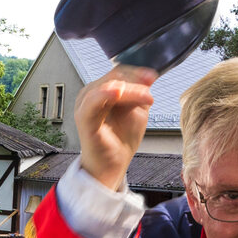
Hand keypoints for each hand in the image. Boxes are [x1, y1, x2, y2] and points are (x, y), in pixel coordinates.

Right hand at [74, 65, 156, 191]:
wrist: (112, 165)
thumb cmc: (121, 139)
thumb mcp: (137, 111)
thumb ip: (140, 94)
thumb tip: (148, 76)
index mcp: (102, 90)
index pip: (119, 72)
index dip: (137, 72)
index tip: (153, 76)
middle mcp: (91, 94)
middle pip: (115, 77)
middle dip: (136, 81)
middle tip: (151, 93)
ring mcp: (85, 105)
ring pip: (108, 86)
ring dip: (130, 90)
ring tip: (147, 99)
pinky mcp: (84, 118)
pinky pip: (93, 101)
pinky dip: (105, 94)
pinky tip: (118, 93)